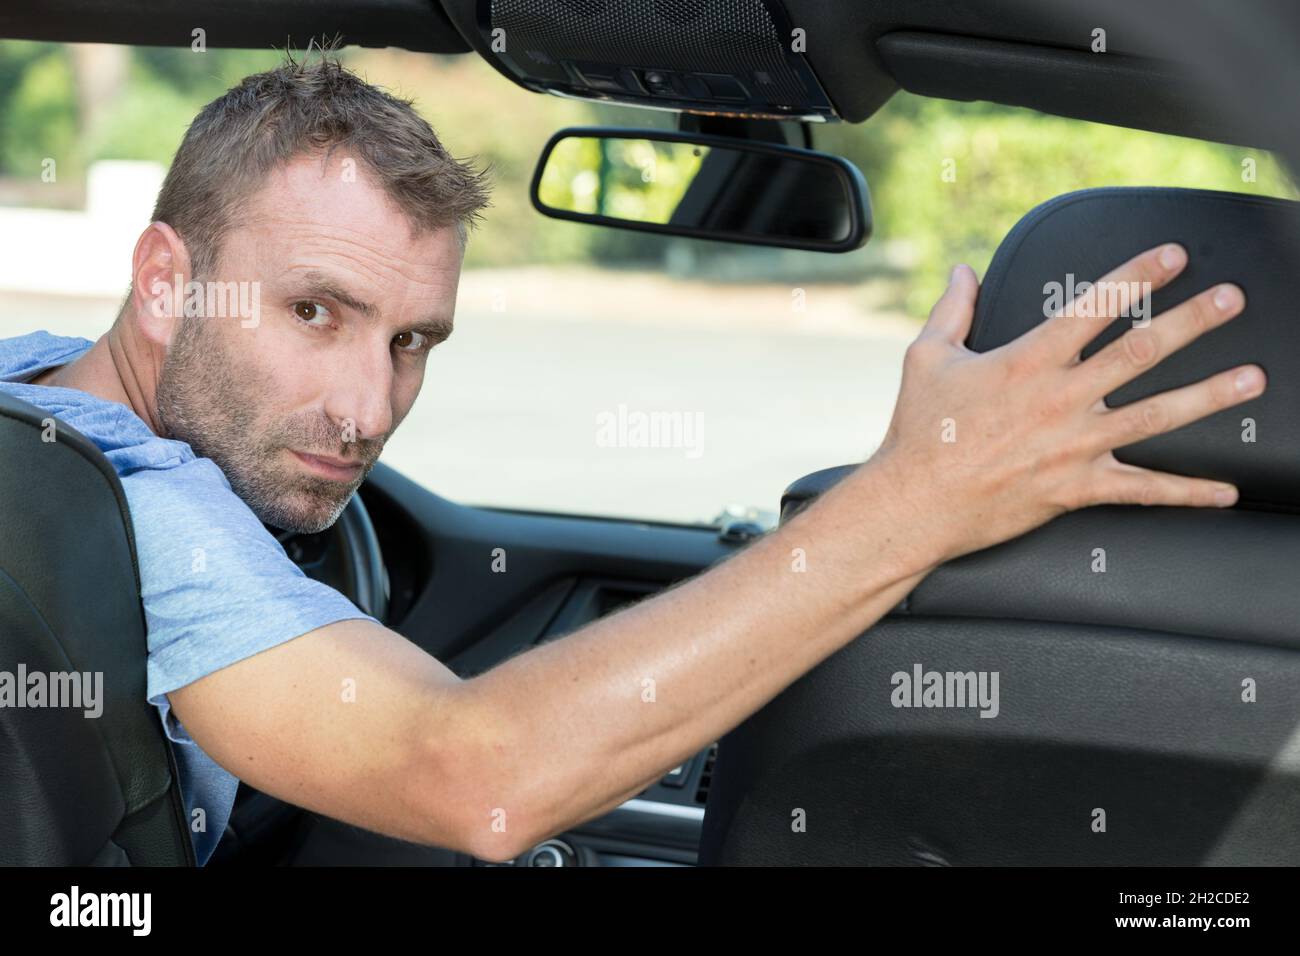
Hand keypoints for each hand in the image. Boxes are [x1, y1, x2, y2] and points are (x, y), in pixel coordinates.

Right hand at [871, 242, 1265, 564]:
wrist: (913, 504)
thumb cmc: (916, 432)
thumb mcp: (925, 358)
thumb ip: (952, 310)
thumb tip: (964, 270)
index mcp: (1026, 361)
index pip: (1093, 307)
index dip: (1138, 276)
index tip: (1174, 256)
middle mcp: (1059, 399)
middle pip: (1139, 352)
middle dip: (1191, 321)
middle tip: (1231, 300)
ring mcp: (1073, 446)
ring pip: (1155, 416)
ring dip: (1209, 396)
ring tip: (1252, 378)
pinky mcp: (1076, 488)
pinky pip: (1141, 490)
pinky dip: (1186, 493)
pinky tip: (1225, 492)